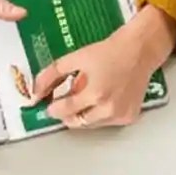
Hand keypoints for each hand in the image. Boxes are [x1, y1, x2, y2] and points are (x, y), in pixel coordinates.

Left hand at [31, 5, 175, 129]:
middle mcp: (109, 108)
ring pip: (91, 124)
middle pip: (76, 122)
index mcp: (95, 93)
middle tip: (66, 101)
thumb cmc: (110, 51)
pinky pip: (106, 122)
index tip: (50, 105)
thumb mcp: (76, 58)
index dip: (54, 108)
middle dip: (68, 113)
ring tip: (88, 95)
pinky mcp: (129, 117)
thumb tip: (36, 90)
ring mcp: (120, 115)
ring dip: (83, 114)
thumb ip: (52, 75)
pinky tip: (103, 98)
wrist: (139, 50)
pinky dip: (100, 114)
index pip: (65, 111)